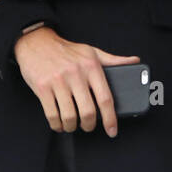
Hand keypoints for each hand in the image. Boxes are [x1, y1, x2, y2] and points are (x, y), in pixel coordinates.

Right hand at [13, 27, 139, 136]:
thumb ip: (113, 60)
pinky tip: (59, 123)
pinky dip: (57, 124)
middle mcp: (75, 74)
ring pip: (69, 116)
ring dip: (72, 126)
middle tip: (88, 126)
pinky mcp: (42, 87)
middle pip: (88, 111)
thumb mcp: (91, 52)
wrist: (36, 42)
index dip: (111, 118)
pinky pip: (51, 115)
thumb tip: (135, 61)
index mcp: (91, 66)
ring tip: (73, 124)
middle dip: (89, 125)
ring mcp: (58, 81)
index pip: (105, 98)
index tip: (112, 130)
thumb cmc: (66, 50)